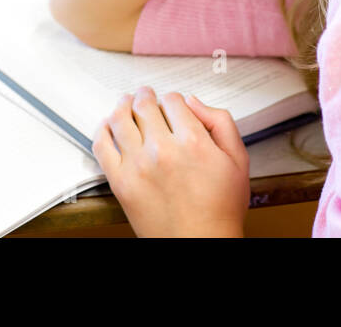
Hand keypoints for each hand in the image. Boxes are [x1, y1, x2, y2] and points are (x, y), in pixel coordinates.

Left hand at [93, 86, 249, 236]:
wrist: (200, 245)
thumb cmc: (220, 209)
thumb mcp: (238, 161)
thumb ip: (221, 123)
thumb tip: (195, 103)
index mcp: (193, 141)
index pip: (173, 100)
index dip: (173, 99)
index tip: (172, 104)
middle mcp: (162, 150)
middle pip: (144, 105)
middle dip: (146, 96)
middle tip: (145, 95)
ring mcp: (138, 166)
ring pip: (120, 119)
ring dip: (123, 105)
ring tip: (125, 103)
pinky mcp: (121, 182)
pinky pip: (102, 145)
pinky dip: (102, 130)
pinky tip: (109, 126)